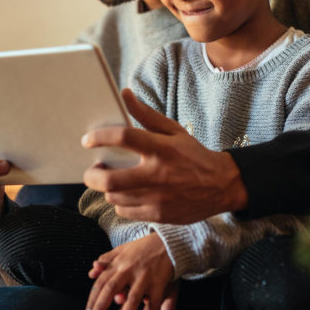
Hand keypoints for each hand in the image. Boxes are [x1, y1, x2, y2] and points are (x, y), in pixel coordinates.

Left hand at [82, 88, 248, 223]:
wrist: (222, 185)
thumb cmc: (193, 155)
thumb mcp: (173, 130)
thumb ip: (146, 114)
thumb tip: (124, 93)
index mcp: (162, 148)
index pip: (124, 138)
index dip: (100, 137)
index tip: (87, 140)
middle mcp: (158, 174)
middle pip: (110, 180)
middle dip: (92, 176)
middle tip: (92, 170)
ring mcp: (158, 198)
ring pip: (115, 197)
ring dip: (106, 189)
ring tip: (110, 181)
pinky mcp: (158, 215)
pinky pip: (125, 211)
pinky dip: (120, 202)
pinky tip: (126, 194)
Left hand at [85, 232, 174, 309]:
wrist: (168, 242)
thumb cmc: (142, 248)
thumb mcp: (123, 249)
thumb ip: (107, 260)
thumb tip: (91, 272)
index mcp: (119, 263)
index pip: (102, 282)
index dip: (93, 298)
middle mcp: (129, 270)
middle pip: (112, 289)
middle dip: (101, 306)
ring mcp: (145, 277)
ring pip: (132, 300)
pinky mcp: (159, 283)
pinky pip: (154, 304)